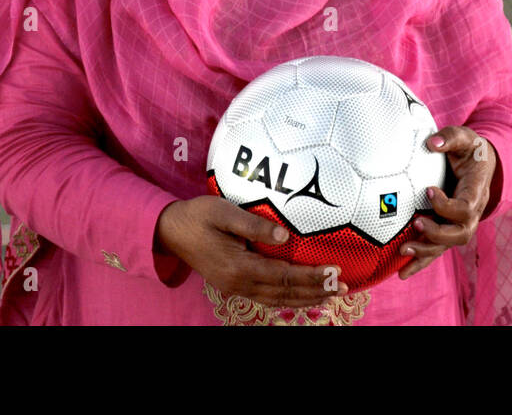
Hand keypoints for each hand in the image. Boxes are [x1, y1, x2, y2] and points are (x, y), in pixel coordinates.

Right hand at [155, 195, 344, 307]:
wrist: (169, 230)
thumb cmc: (197, 216)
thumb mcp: (223, 212)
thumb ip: (254, 224)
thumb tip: (285, 236)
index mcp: (238, 267)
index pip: (283, 276)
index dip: (311, 276)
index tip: (334, 272)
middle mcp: (238, 283)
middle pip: (284, 293)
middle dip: (315, 291)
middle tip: (343, 288)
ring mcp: (235, 287)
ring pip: (276, 300)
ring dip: (304, 298)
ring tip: (329, 295)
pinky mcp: (233, 284)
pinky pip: (266, 297)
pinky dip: (287, 298)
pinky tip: (301, 295)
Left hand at [399, 126, 495, 280]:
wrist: (480, 163)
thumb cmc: (470, 149)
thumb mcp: (465, 137)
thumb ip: (450, 138)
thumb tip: (432, 143)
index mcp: (476, 190)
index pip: (467, 207)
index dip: (448, 205)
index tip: (428, 190)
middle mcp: (472, 212)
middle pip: (460, 233)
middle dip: (438, 233)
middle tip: (417, 223)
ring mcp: (460, 224)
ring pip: (447, 246)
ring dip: (426, 251)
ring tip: (403, 250)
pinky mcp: (448, 229)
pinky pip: (437, 250)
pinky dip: (420, 262)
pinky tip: (402, 272)